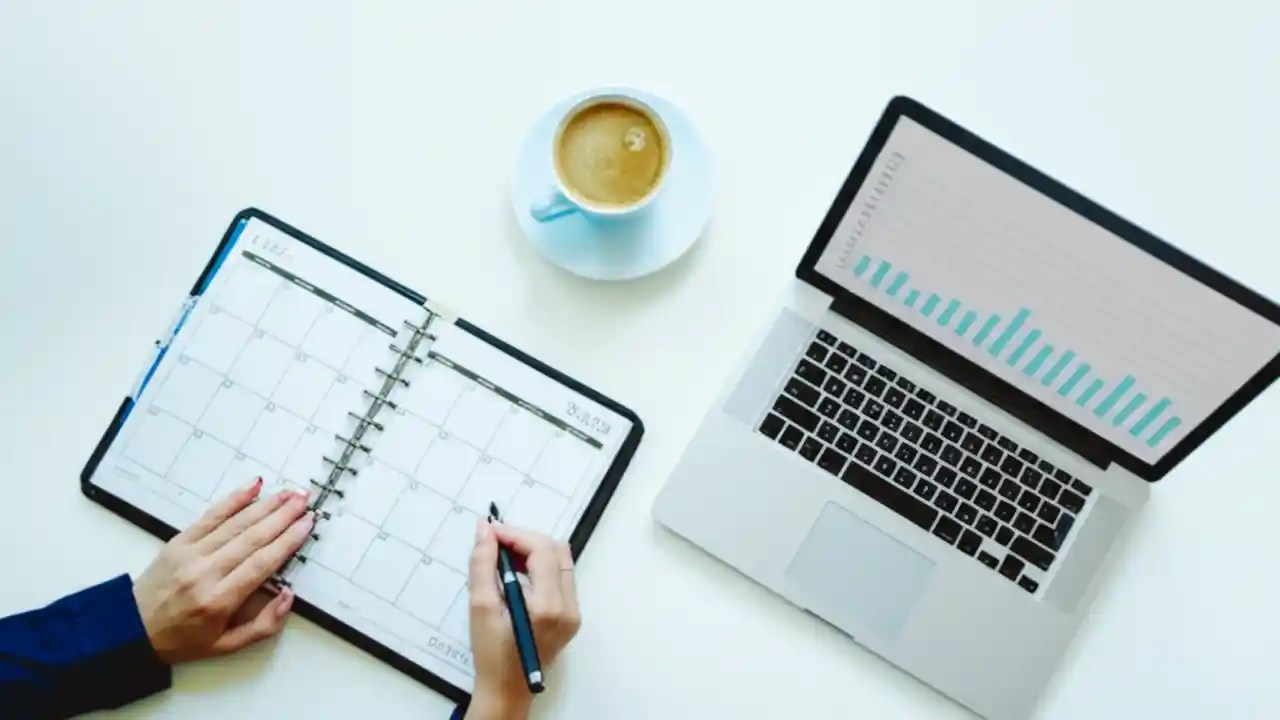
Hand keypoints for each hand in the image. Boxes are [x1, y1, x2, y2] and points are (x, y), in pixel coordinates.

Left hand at [132, 478, 313, 663]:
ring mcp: (190, 554)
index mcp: (218, 600)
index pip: (261, 563)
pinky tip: (253, 486)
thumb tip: (288, 596)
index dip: (287, 541)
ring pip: (235, 524)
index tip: (307, 524)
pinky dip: (233, 499)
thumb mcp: (226, 646)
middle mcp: (205, 573)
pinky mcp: (179, 542)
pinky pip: (210, 516)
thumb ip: (263, 625)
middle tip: (304, 500)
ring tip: (288, 493)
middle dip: (282, 516)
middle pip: (252, 538)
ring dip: (266, 505)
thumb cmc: (181, 639)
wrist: (130, 630)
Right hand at [465, 520, 580, 719]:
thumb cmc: (491, 655)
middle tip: (496, 542)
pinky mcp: (571, 615)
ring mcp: (574, 612)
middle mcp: (569, 607)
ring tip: (502, 556)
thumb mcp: (480, 608)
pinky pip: (560, 577)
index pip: (541, 551)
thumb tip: (484, 530)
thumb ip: (482, 565)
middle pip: (556, 551)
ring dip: (533, 550)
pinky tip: (516, 571)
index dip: (516, 534)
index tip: (490, 531)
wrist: (507, 690)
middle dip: (525, 539)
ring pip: (561, 561)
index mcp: (548, 607)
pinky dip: (540, 566)